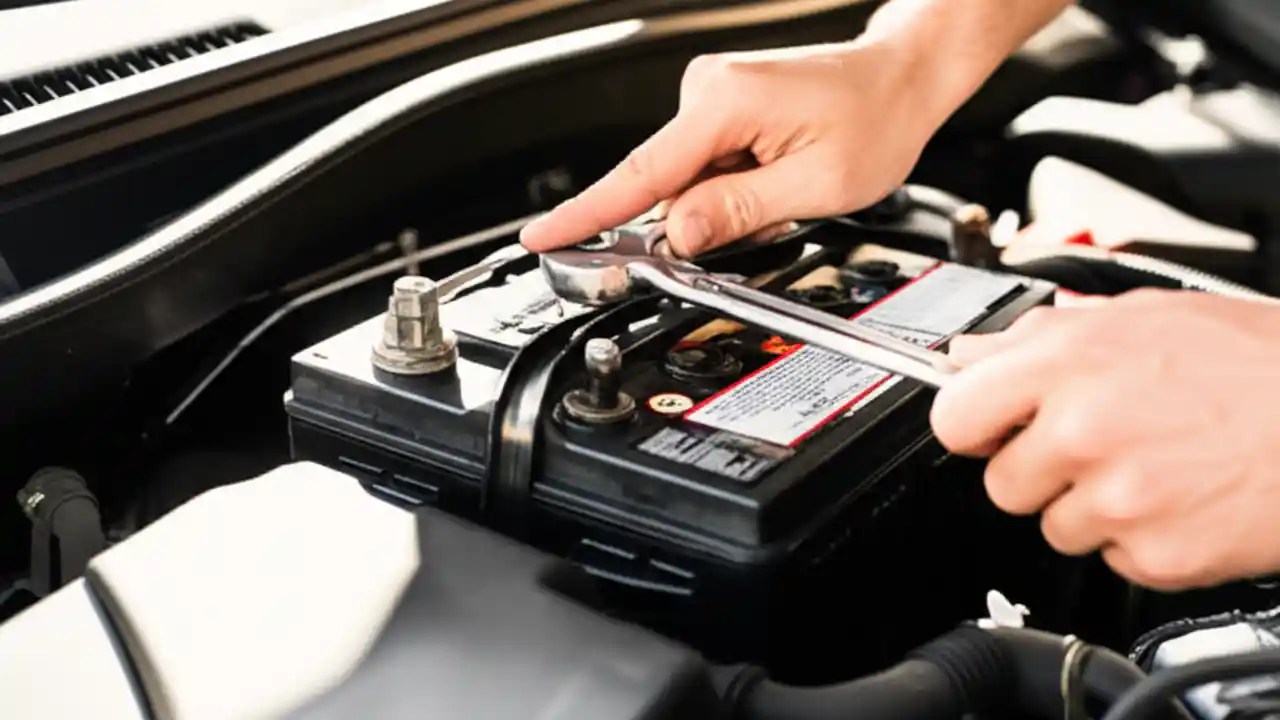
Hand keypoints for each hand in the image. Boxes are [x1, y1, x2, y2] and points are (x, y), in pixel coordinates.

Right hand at [519, 40, 949, 255]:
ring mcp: (710, 96)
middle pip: (665, 185)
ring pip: (686, 183)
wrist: (899, 80)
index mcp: (725, 104)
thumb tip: (679, 235)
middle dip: (696, 221)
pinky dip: (728, 187)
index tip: (544, 237)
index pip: (640, 174)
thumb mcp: (816, 186)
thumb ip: (737, 212)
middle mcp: (707, 89)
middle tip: (762, 216)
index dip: (589, 214)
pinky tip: (772, 176)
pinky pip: (702, 167)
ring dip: (722, 203)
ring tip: (783, 186)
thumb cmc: (875, 120)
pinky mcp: (719, 108)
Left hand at [930, 289, 1279, 589]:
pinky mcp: (1156, 555)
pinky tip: (1180, 497)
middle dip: (1038, 469)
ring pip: (1054, 526)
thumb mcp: (1143, 316)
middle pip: (1001, 482)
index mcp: (1071, 364)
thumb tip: (970, 353)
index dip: (972, 424)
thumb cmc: (1260, 363)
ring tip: (1152, 466)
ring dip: (1089, 505)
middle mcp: (1084, 432)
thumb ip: (1042, 336)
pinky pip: (1111, 557)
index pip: (953, 415)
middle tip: (1095, 445)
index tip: (990, 426)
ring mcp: (1119, 499)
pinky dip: (1138, 538)